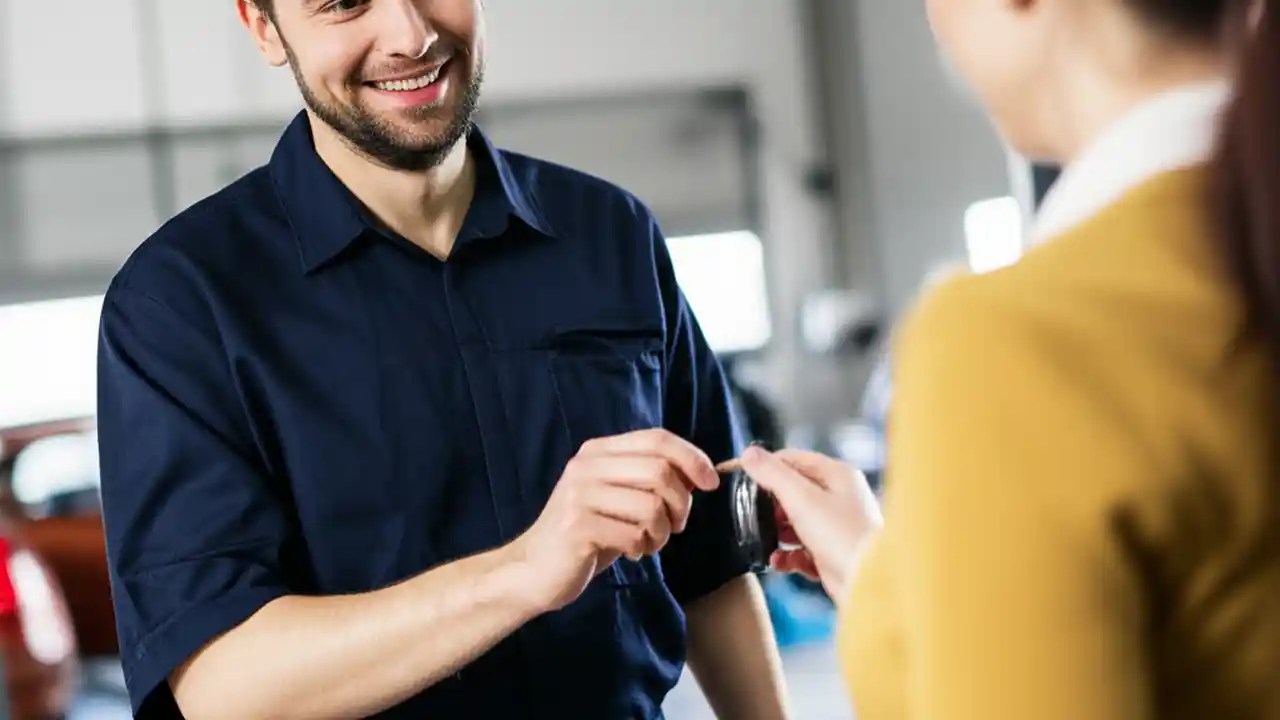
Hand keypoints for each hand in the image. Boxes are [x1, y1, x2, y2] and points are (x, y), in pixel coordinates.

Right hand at [512, 429, 720, 612]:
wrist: (535, 570)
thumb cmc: (587, 533)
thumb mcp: (619, 498)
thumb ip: (650, 480)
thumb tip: (701, 473)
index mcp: (599, 451)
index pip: (657, 438)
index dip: (692, 457)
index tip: (711, 482)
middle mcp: (586, 466)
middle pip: (660, 472)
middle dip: (681, 504)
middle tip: (676, 526)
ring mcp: (579, 496)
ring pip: (651, 507)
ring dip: (661, 532)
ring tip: (648, 543)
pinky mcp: (577, 528)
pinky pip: (634, 534)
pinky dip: (642, 548)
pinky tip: (631, 552)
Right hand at [739, 446, 881, 602]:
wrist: (868, 584)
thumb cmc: (842, 536)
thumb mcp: (801, 498)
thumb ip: (773, 474)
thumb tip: (748, 453)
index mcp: (837, 475)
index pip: (793, 460)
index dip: (766, 467)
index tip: (741, 478)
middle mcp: (839, 498)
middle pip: (793, 492)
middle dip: (771, 505)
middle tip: (753, 514)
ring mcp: (836, 527)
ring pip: (795, 522)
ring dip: (777, 532)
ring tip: (766, 540)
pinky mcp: (831, 553)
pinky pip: (802, 549)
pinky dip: (788, 555)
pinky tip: (779, 561)